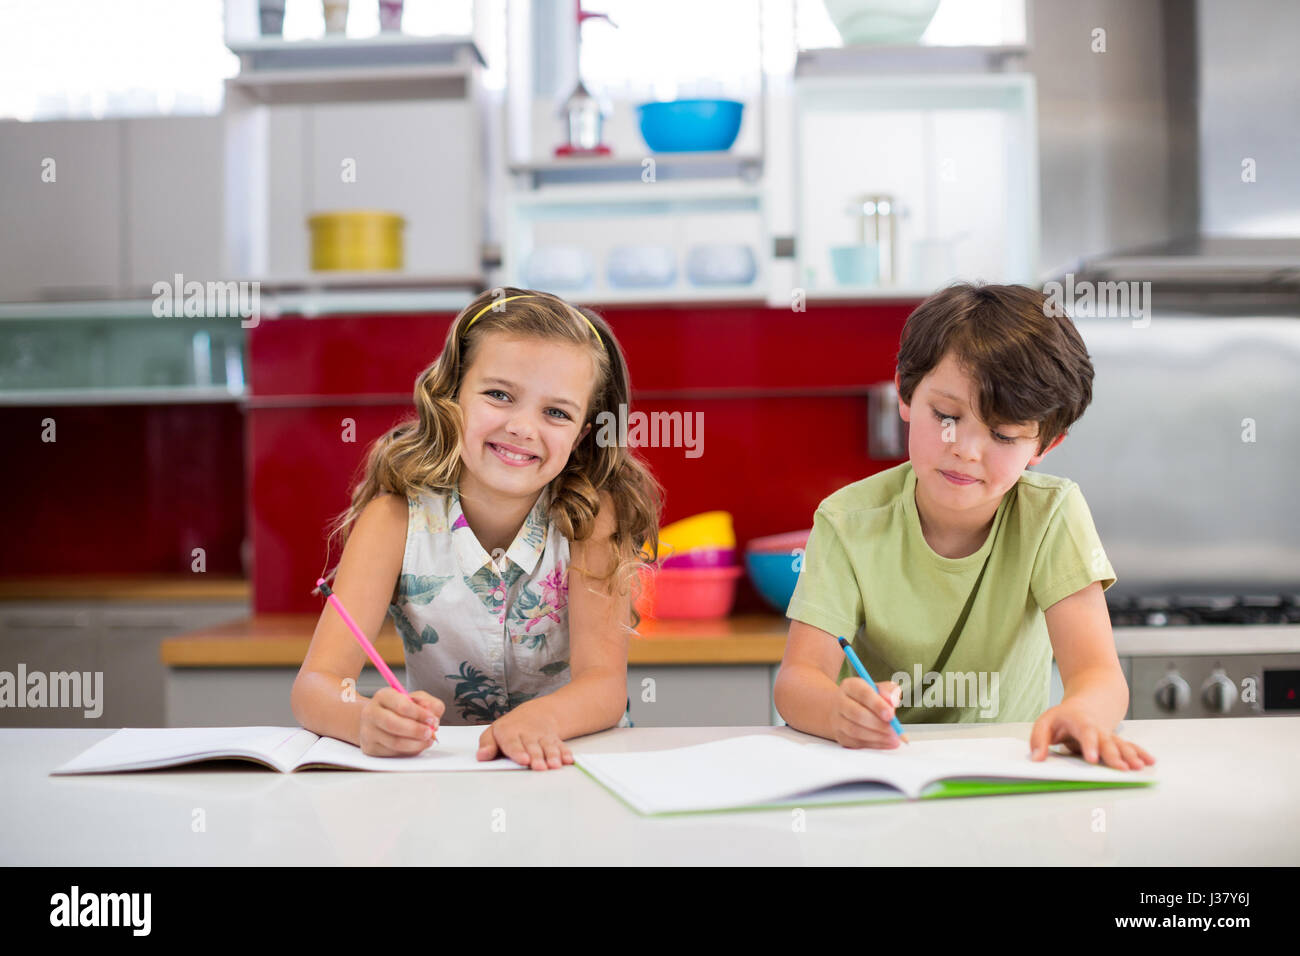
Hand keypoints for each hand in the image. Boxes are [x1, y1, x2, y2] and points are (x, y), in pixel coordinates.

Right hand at [359, 688, 443, 756]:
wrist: (378, 721)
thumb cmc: (399, 709)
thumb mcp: (417, 699)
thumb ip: (429, 704)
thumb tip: (433, 717)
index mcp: (383, 696)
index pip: (401, 705)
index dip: (420, 714)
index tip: (432, 720)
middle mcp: (371, 712)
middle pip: (393, 724)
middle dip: (416, 730)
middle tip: (430, 733)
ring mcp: (368, 731)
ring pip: (394, 742)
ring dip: (416, 744)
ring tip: (427, 740)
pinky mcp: (370, 748)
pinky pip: (392, 753)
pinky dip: (408, 751)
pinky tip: (416, 746)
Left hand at [477, 703, 573, 769]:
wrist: (536, 713)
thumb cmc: (510, 728)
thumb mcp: (494, 732)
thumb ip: (487, 744)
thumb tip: (481, 756)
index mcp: (509, 732)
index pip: (512, 743)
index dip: (518, 751)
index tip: (523, 760)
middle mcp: (527, 734)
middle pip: (532, 746)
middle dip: (536, 757)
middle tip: (539, 767)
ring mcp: (542, 736)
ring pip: (548, 746)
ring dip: (552, 755)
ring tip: (555, 765)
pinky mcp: (554, 739)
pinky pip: (561, 745)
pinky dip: (565, 752)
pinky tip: (568, 760)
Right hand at [830, 678, 904, 749]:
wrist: (845, 708)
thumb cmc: (867, 698)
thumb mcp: (879, 688)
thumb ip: (889, 691)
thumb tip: (893, 702)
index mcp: (850, 686)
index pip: (863, 693)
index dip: (877, 705)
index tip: (891, 715)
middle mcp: (840, 701)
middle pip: (857, 714)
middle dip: (879, 724)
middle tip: (895, 731)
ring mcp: (837, 720)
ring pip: (855, 731)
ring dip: (877, 737)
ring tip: (893, 739)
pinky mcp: (840, 735)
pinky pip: (856, 743)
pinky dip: (873, 744)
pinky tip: (886, 743)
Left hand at [1029, 702, 1154, 769]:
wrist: (1086, 705)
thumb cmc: (1063, 717)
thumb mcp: (1045, 722)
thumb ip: (1038, 739)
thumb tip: (1036, 758)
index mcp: (1080, 722)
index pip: (1086, 733)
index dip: (1090, 746)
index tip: (1092, 759)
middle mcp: (1098, 729)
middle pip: (1107, 742)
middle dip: (1115, 756)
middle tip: (1122, 769)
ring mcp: (1109, 736)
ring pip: (1121, 745)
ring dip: (1131, 756)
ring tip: (1139, 768)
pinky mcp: (1116, 743)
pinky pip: (1129, 747)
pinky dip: (1140, 753)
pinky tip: (1149, 761)